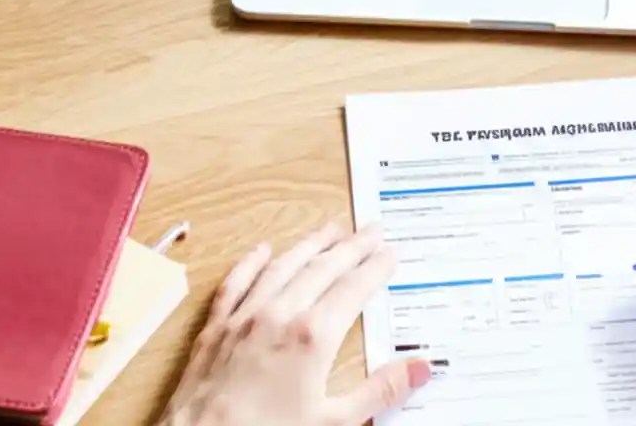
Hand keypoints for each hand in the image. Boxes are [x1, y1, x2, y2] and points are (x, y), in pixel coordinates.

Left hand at [160, 224, 429, 425]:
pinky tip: (262, 250)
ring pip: (283, 266)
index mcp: (313, 336)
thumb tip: (420, 368)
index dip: (376, 267)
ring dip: (310, 245)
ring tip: (330, 229)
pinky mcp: (215, 330)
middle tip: (372, 230)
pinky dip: (250, 262)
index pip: (355, 288)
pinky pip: (235, 283)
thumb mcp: (335, 421)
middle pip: (323, 268)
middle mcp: (279, 315)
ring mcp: (244, 318)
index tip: (390, 252)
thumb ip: (380, 390)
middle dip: (352, 247)